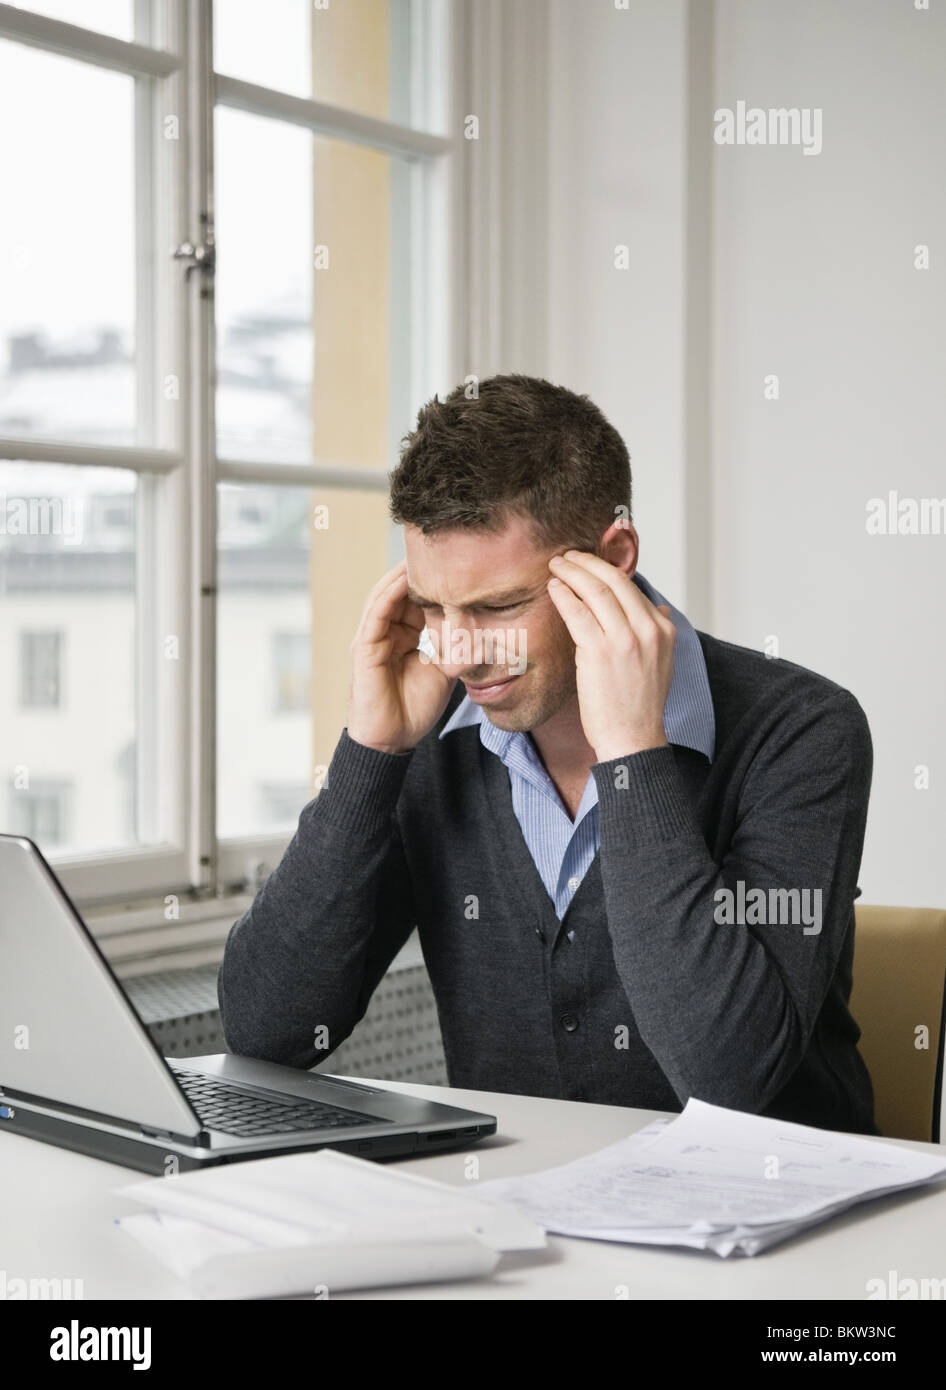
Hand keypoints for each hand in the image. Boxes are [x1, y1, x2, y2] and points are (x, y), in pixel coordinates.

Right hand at [347, 561, 456, 753]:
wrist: (393, 739)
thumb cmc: (414, 708)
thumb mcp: (443, 670)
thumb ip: (454, 648)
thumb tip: (479, 631)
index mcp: (401, 636)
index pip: (416, 601)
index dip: (435, 583)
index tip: (458, 563)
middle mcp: (384, 632)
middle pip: (400, 592)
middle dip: (419, 571)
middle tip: (443, 547)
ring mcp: (371, 638)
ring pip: (386, 595)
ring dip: (404, 574)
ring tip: (423, 553)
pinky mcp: (363, 648)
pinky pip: (376, 613)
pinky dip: (390, 594)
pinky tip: (405, 578)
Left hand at [546, 551, 675, 761]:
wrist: (632, 738)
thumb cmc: (638, 705)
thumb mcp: (660, 662)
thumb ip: (656, 631)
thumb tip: (656, 606)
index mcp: (664, 629)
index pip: (632, 588)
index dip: (606, 570)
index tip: (588, 564)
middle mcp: (648, 629)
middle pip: (614, 580)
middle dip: (587, 562)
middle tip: (568, 556)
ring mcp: (625, 639)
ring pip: (595, 590)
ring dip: (572, 572)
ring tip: (557, 566)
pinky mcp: (599, 651)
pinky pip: (577, 611)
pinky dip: (563, 594)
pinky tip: (554, 588)